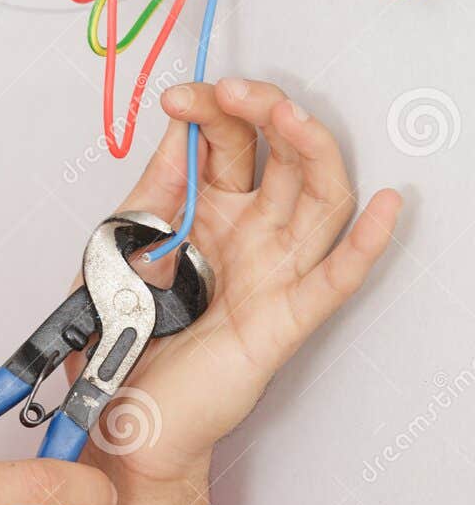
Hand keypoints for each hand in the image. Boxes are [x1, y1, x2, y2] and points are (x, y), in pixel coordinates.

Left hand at [84, 78, 401, 492]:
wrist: (116, 413)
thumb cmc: (119, 336)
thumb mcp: (118, 247)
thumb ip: (152, 194)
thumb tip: (180, 130)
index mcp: (206, 213)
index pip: (226, 142)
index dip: (210, 111)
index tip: (179, 98)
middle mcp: (248, 234)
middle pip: (279, 156)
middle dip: (259, 113)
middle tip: (230, 92)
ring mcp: (272, 272)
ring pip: (319, 199)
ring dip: (310, 149)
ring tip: (286, 113)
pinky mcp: (285, 318)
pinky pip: (336, 278)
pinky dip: (366, 242)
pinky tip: (387, 205)